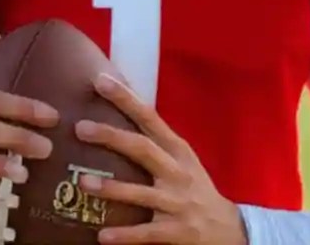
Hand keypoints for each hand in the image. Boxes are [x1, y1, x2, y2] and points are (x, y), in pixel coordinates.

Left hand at [75, 73, 248, 244]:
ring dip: (112, 187)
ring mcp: (177, 202)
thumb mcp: (181, 159)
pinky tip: (101, 235)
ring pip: (141, 192)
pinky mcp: (176, 232)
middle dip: (112, 136)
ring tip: (83, 181)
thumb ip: (154, 140)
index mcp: (177, 150)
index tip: (101, 80)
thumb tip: (121, 108)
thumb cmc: (195, 189)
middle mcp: (177, 172)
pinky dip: (124, 234)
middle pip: (143, 149)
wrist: (230, 230)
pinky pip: (146, 233)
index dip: (125, 99)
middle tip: (80, 127)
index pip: (149, 117)